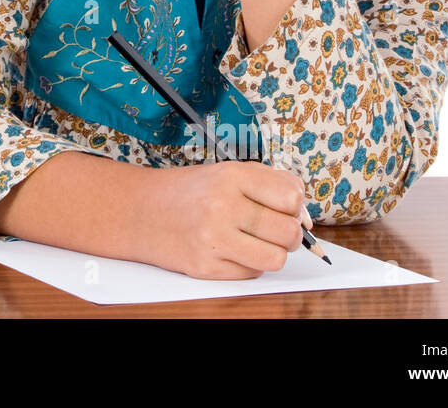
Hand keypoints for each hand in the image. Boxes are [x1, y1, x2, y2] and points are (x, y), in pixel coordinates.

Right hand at [143, 161, 312, 279]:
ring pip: (276, 258)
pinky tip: (232, 250)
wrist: (140, 211)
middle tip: (273, 229)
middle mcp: (221, 205)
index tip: (286, 209)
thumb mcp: (227, 174)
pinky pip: (252, 273)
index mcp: (231, 176)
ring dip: (273, 253)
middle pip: (288, 232)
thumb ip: (272, 186)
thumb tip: (307, 220)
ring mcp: (212, 238)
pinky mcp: (205, 266)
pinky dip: (249, 264)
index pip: (291, 197)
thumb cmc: (190, 192)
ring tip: (256, 242)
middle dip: (289, 234)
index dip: (295, 207)